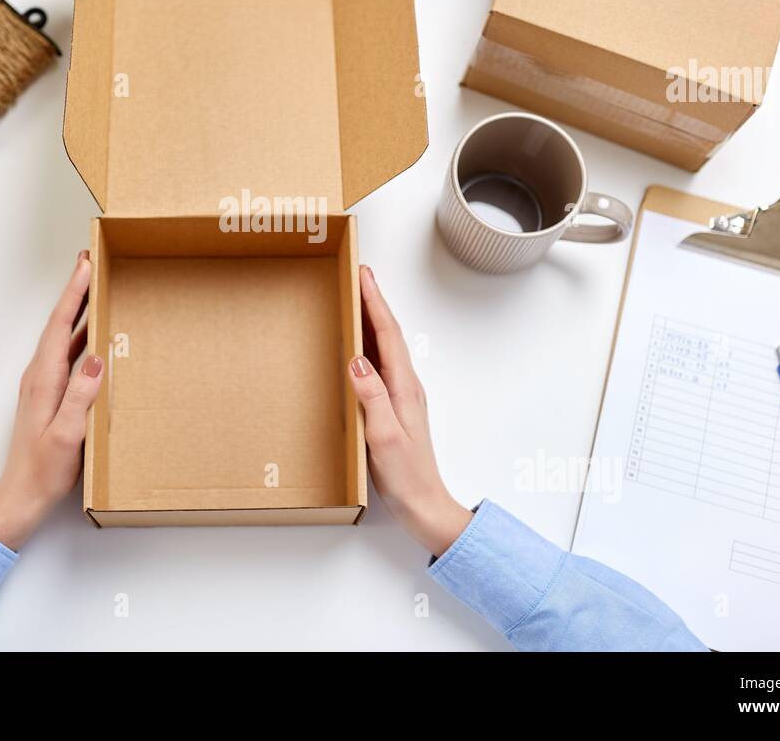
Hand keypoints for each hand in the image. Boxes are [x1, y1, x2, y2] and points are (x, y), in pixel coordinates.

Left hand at [0, 252, 104, 549]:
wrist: (22, 497)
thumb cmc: (43, 471)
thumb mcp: (67, 434)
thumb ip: (80, 395)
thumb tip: (95, 356)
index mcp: (42, 380)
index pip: (58, 325)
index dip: (73, 293)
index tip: (86, 265)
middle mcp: (39, 377)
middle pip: (58, 324)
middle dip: (75, 292)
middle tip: (91, 264)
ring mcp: (43, 386)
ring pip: (62, 338)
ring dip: (77, 312)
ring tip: (95, 291)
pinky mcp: (49, 397)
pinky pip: (65, 356)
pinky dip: (79, 338)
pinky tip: (93, 339)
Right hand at [348, 265, 471, 556]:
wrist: (424, 504)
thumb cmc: (406, 475)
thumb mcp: (384, 437)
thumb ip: (372, 398)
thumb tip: (357, 361)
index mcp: (404, 387)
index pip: (388, 334)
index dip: (375, 302)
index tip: (363, 275)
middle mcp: (405, 386)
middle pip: (388, 334)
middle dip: (373, 302)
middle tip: (357, 275)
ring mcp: (401, 396)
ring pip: (384, 348)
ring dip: (370, 321)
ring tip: (355, 301)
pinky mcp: (393, 407)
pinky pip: (380, 366)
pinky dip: (368, 346)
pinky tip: (356, 349)